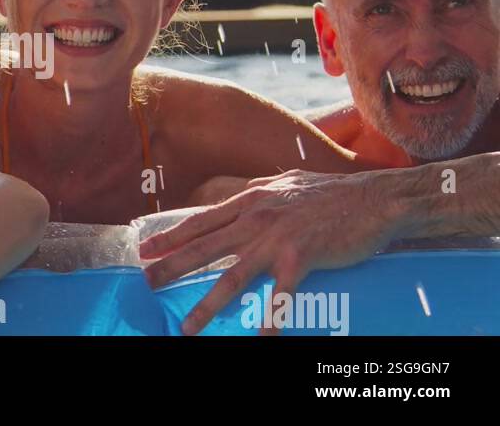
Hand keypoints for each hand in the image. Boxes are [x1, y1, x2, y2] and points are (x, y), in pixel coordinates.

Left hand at [140, 169, 402, 334]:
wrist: (375, 197)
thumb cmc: (332, 194)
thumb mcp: (284, 185)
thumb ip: (257, 195)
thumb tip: (235, 201)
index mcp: (250, 200)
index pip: (200, 221)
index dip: (171, 236)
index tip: (145, 249)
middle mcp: (257, 217)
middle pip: (205, 247)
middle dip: (172, 266)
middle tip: (146, 283)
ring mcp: (277, 238)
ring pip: (232, 276)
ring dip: (207, 305)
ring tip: (188, 326)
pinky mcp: (303, 257)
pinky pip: (281, 294)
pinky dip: (271, 318)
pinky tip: (261, 338)